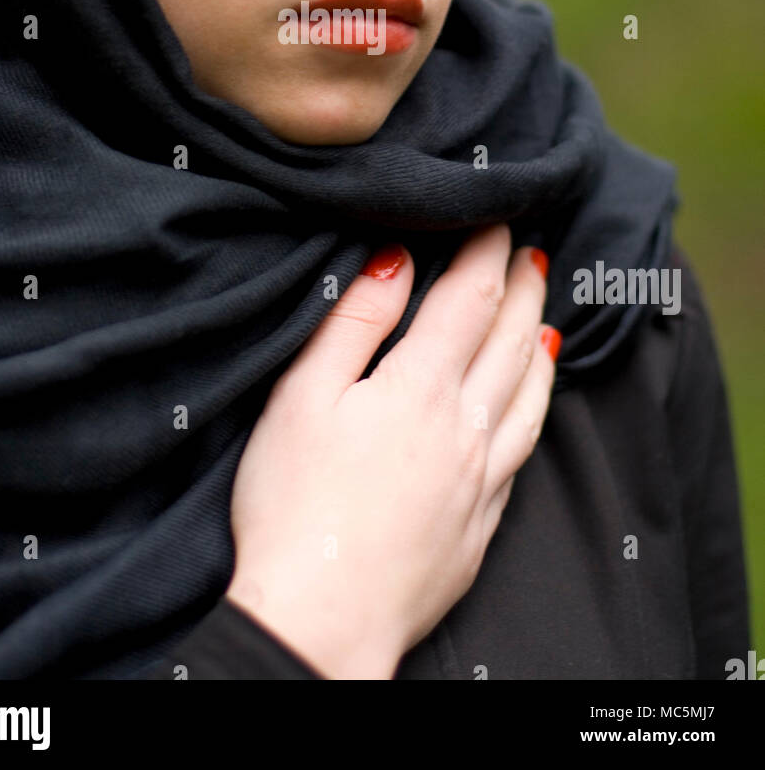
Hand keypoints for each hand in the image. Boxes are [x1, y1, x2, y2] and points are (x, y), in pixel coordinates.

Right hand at [226, 224, 558, 678]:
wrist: (320, 622)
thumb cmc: (292, 505)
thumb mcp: (303, 396)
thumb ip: (354, 322)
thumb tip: (396, 258)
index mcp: (420, 388)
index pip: (470, 298)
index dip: (487, 251)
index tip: (498, 216)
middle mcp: (465, 428)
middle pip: (510, 339)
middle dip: (522, 286)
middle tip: (532, 249)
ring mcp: (480, 480)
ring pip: (530, 395)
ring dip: (540, 344)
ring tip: (546, 314)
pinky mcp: (480, 525)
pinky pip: (524, 450)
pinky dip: (536, 408)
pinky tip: (530, 404)